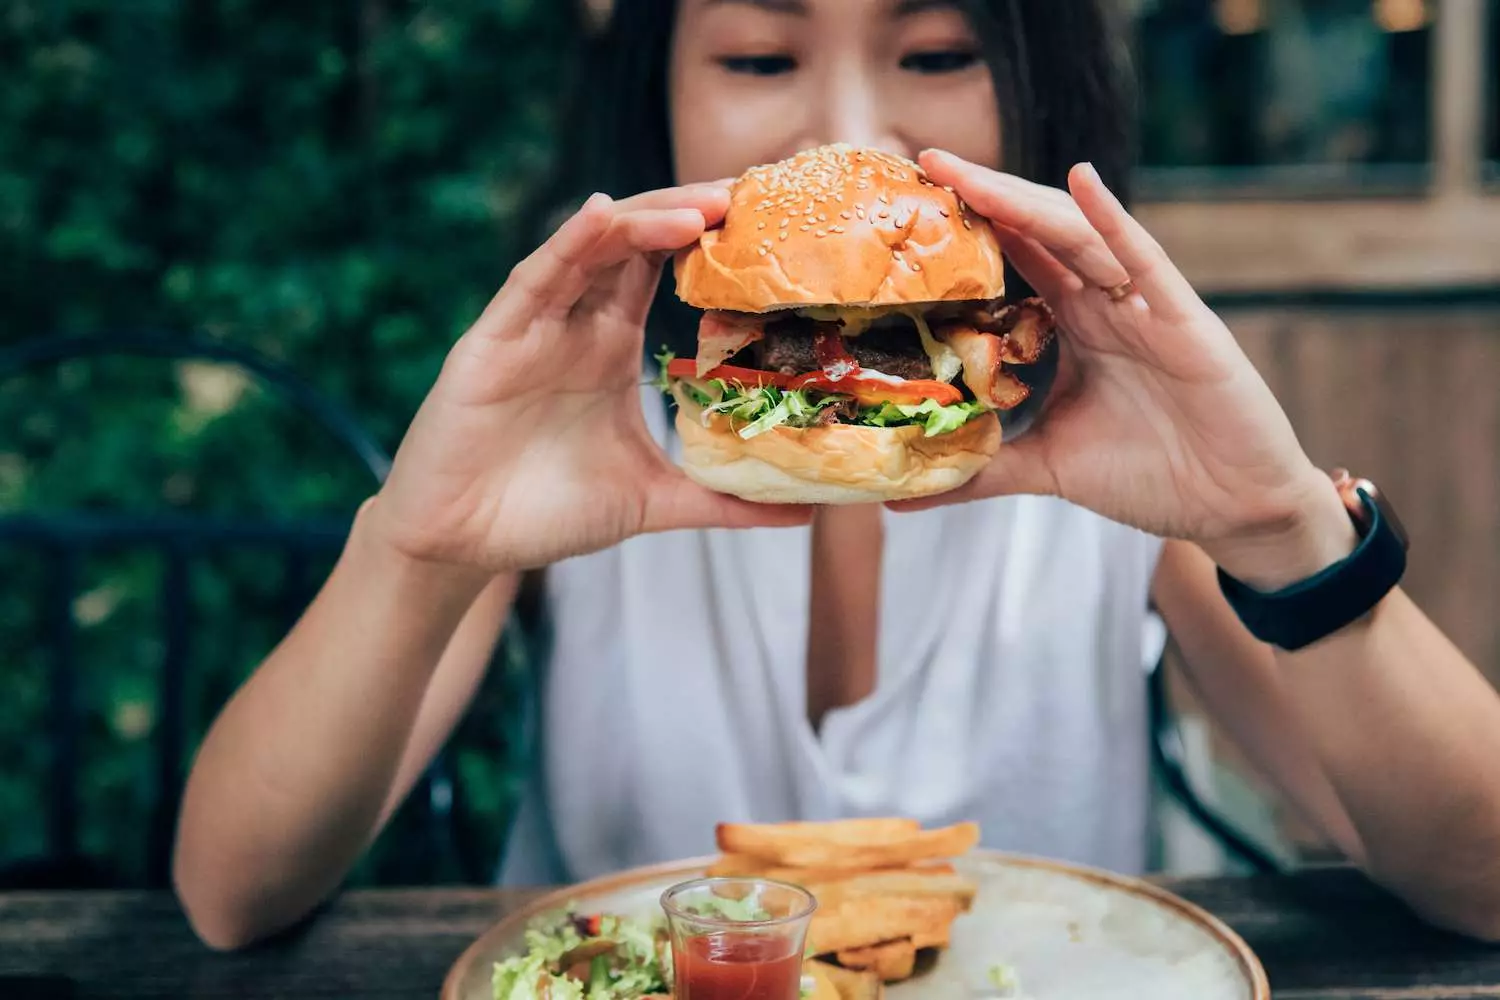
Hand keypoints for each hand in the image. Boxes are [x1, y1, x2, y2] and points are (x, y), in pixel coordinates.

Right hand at [370, 185, 808, 574]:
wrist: (463, 545)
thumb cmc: (546, 512)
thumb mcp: (653, 500)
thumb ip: (723, 499)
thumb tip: (804, 510)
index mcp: (610, 346)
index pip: (666, 269)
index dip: (712, 241)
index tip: (773, 226)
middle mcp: (576, 323)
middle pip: (637, 243)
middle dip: (690, 213)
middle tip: (750, 198)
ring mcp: (535, 325)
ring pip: (592, 248)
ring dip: (644, 221)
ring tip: (700, 209)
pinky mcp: (493, 340)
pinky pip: (534, 279)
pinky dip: (569, 244)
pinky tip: (602, 216)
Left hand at [899, 150, 1353, 587]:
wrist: (1233, 510)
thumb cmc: (1153, 476)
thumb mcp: (1047, 468)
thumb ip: (980, 470)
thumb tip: (898, 498)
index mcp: (1077, 324)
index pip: (1016, 259)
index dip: (969, 227)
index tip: (910, 203)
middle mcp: (1108, 303)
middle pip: (1038, 232)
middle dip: (984, 195)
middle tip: (925, 161)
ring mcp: (1147, 306)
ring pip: (1078, 237)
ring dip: (1024, 201)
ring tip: (968, 172)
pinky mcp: (1186, 323)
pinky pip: (1145, 262)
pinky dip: (1112, 221)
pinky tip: (1080, 183)